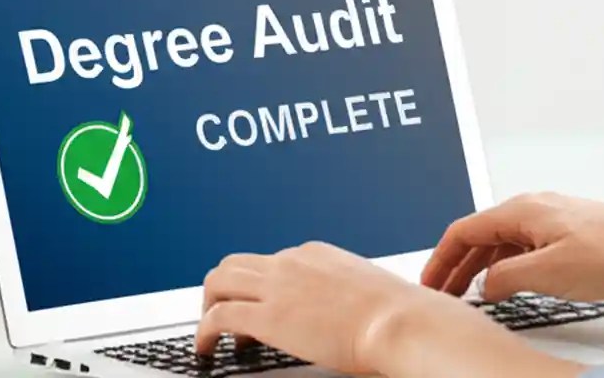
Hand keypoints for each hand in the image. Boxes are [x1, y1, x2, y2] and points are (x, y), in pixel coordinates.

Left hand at [196, 242, 583, 377]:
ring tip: (211, 334)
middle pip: (236, 263)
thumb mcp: (368, 292)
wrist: (400, 322)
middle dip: (225, 289)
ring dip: (208, 305)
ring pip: (218, 280)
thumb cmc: (398, 314)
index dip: (260, 287)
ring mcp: (277, 286)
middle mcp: (292, 262)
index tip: (260, 307)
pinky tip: (206, 349)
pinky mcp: (266, 316)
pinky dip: (203, 332)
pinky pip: (217, 317)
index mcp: (317, 254)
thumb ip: (349, 297)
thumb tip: (353, 315)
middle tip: (225, 316)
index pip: (272, 261)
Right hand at [422, 192, 603, 301]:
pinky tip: (508, 289)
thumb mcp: (548, 271)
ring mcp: (550, 225)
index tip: (428, 283)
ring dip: (481, 271)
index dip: (440, 259)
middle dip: (456, 267)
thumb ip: (506, 278)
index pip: (463, 231)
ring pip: (502, 246)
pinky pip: (524, 252)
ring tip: (468, 298)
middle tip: (442, 297)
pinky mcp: (568, 240)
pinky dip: (506, 270)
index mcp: (521, 211)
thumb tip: (484, 286)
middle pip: (480, 238)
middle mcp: (532, 211)